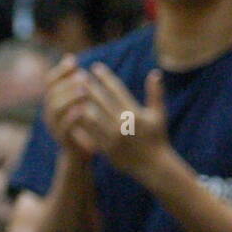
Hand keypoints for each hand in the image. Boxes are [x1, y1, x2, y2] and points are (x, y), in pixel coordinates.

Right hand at [42, 55, 95, 156]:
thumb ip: (74, 81)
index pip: (50, 81)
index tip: (74, 61)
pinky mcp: (62, 139)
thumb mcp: (79, 99)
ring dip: (69, 97)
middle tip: (83, 75)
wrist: (82, 152)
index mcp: (53, 100)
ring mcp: (53, 126)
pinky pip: (63, 126)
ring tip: (84, 89)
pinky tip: (83, 108)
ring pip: (55, 108)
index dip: (60, 70)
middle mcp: (49, 112)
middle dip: (67, 82)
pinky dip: (72, 116)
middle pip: (52, 92)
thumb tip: (70, 57)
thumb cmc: (83, 121)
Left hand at [74, 65, 170, 179]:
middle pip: (101, 100)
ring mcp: (112, 136)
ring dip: (80, 103)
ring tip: (71, 92)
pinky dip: (79, 122)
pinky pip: (88, 133)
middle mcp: (122, 123)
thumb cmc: (157, 137)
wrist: (153, 165)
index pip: (116, 90)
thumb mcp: (159, 114)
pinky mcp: (105, 148)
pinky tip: (71, 113)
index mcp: (134, 113)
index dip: (105, 77)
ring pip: (91, 115)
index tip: (95, 67)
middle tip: (78, 74)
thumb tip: (155, 73)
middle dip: (89, 86)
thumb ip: (156, 93)